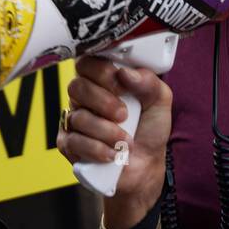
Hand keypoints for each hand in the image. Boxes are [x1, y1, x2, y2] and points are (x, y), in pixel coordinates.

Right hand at [59, 56, 172, 217]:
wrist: (145, 166)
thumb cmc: (149, 130)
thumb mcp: (159, 101)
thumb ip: (148, 82)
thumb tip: (125, 72)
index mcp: (102, 80)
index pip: (87, 63)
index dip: (101, 72)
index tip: (121, 86)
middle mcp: (84, 97)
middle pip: (77, 87)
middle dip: (103, 102)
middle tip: (124, 115)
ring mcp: (73, 120)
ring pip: (78, 118)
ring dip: (107, 132)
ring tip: (125, 142)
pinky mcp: (68, 144)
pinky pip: (73, 142)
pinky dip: (97, 149)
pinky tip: (112, 155)